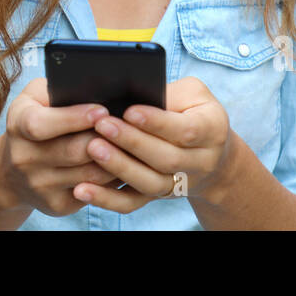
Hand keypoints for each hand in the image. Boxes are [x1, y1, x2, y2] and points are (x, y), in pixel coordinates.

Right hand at [0, 78, 125, 217]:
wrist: (13, 172)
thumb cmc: (35, 120)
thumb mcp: (35, 98)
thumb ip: (57, 89)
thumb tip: (92, 87)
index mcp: (18, 125)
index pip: (41, 125)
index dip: (72, 118)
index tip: (102, 110)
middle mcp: (24, 159)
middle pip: (73, 152)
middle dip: (104, 138)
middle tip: (129, 126)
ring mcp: (40, 185)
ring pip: (89, 173)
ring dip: (115, 159)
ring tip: (133, 143)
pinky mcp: (56, 205)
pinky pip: (94, 190)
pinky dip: (112, 178)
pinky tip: (123, 163)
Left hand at [72, 76, 237, 213]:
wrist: (212, 154)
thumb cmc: (194, 111)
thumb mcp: (193, 93)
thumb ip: (168, 93)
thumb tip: (130, 93)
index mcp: (213, 129)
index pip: (187, 130)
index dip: (157, 123)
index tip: (130, 111)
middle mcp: (201, 161)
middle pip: (166, 159)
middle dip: (132, 142)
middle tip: (102, 125)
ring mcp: (179, 183)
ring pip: (149, 183)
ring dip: (119, 168)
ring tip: (92, 149)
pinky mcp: (157, 195)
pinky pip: (133, 203)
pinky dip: (107, 199)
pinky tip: (82, 189)